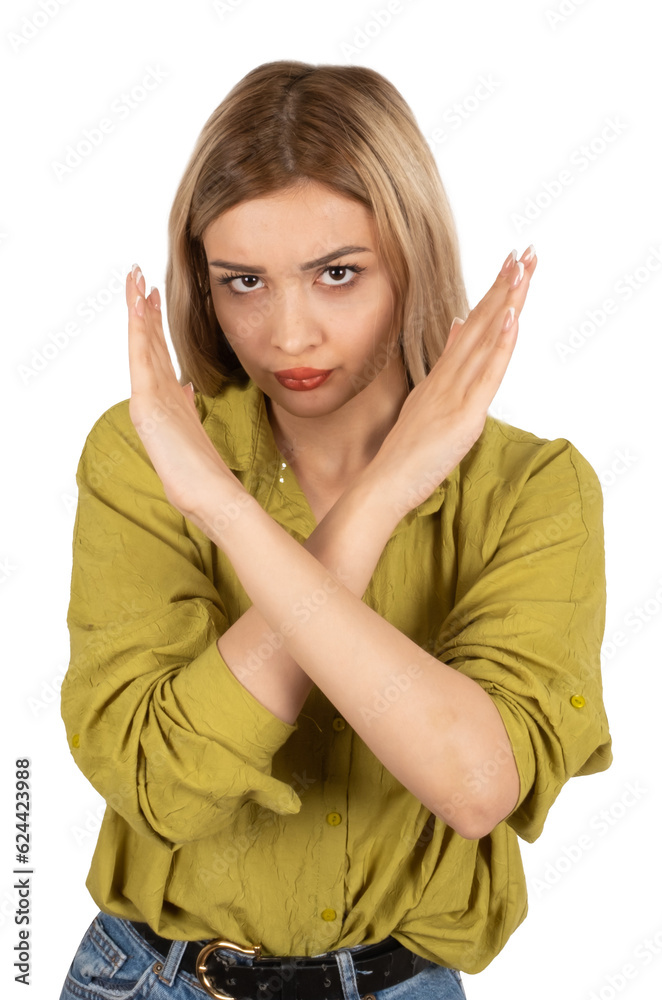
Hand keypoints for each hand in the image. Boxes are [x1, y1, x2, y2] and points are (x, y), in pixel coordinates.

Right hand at [125, 264, 237, 518]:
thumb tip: (185, 388)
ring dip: (138, 313)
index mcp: (167, 399)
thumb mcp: (195, 430)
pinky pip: (141, 361)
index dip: (153, 324)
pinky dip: (138, 334)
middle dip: (141, 309)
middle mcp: (155, 398)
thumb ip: (186, 406)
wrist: (209, 497)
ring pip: (142, 346)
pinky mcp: (146, 409)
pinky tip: (138, 311)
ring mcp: (148, 403)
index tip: (152, 296)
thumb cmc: (203, 473)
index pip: (158, 354)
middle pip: (147, 344)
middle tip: (136, 275)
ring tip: (135, 281)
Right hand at [368, 247, 537, 516]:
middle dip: (505, 285)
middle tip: (524, 250)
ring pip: (487, 340)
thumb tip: (459, 333)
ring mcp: (455, 394)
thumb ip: (443, 373)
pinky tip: (511, 317)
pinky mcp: (464, 414)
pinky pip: (486, 374)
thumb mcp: (425, 410)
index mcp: (441, 379)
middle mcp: (447, 378)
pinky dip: (500, 344)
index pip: (473, 330)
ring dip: (506, 301)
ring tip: (522, 266)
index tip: (510, 267)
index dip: (492, 297)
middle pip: (482, 324)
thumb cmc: (402, 460)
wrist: (381, 485)